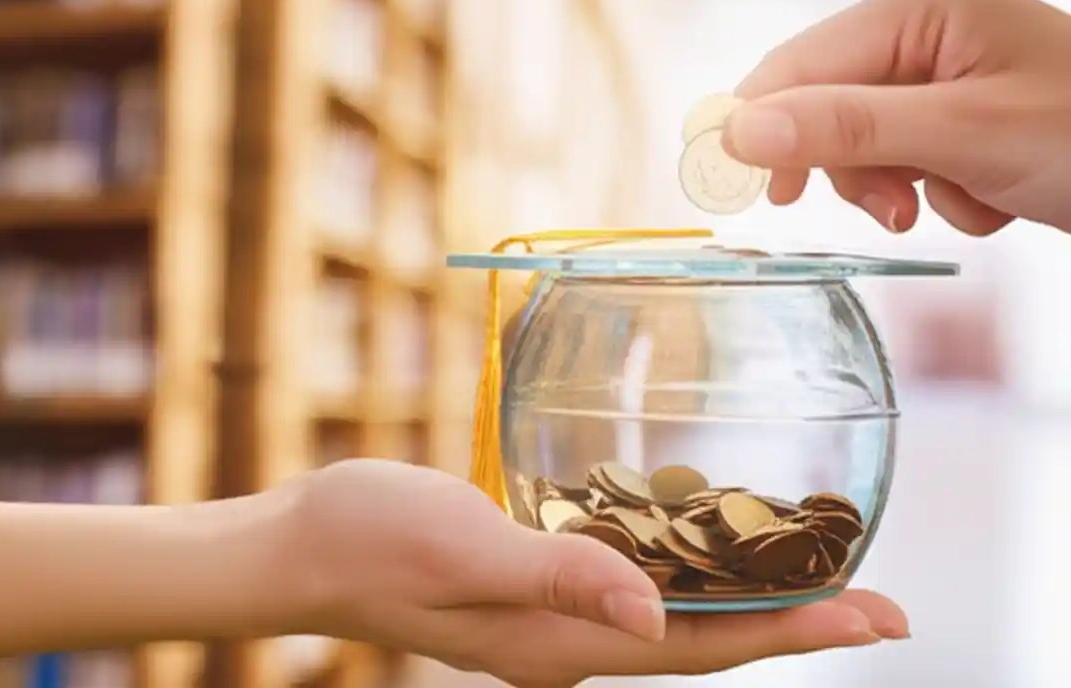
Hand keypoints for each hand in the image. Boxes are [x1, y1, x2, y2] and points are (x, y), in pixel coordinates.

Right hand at [281, 459, 907, 687]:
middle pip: (705, 639)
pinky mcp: (535, 578)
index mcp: (559, 643)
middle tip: (880, 599)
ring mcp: (551, 612)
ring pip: (674, 612)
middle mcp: (568, 639)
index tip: (880, 616)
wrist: (305, 544)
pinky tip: (704, 537)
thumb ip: (552, 576)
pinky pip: (632, 579)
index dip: (795, 633)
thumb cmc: (370, 541)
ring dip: (748, 596)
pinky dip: (685, 565)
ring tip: (815, 570)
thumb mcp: (458, 550)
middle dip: (795, 620)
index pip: (701, 648)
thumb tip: (654, 615)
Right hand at [721, 0, 1070, 235]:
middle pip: (818, 104)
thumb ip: (847, 129)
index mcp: (919, 6)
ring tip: (935, 207)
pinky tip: (979, 195)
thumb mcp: (963, 135)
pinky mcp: (949, 113)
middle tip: (883, 211)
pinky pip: (894, 158)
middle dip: (846, 165)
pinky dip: (926, 190)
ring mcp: (935, 71)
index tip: (730, 190)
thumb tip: (740, 131)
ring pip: (852, 140)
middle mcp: (920, 28)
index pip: (799, 66)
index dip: (758, 127)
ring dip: (887, 186)